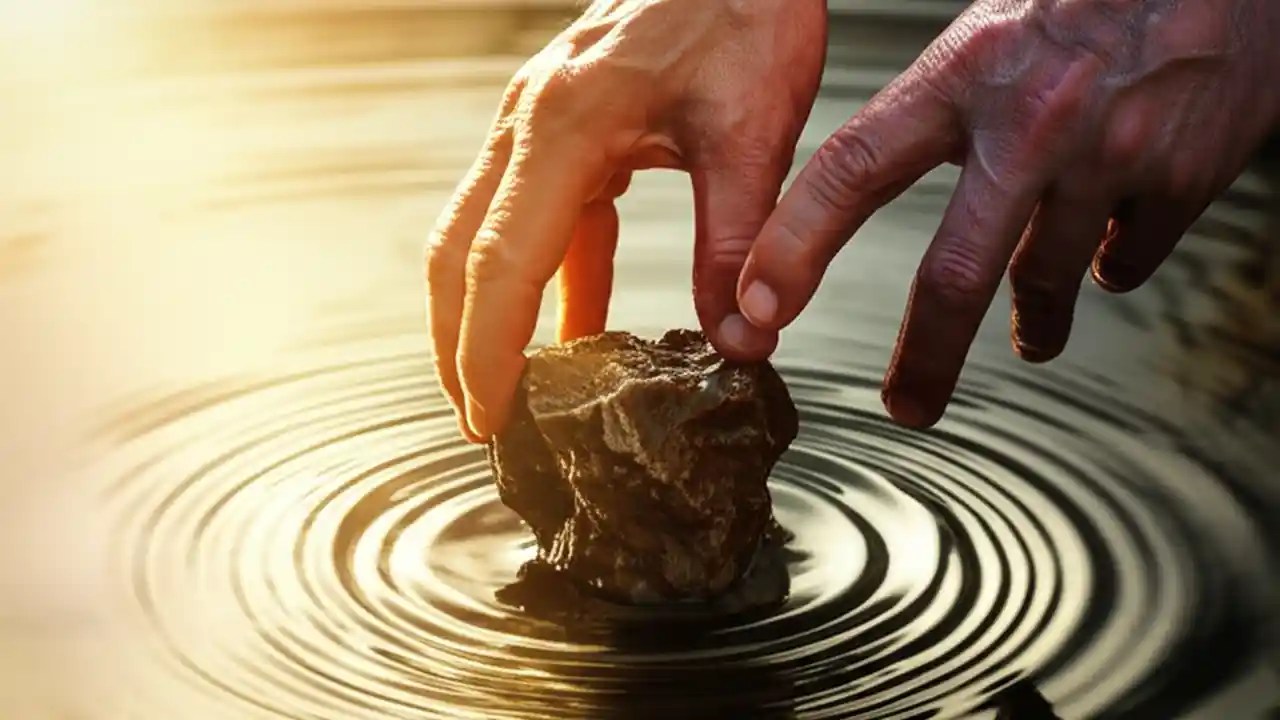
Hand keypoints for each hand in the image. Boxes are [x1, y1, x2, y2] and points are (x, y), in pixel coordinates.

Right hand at [426, 0, 825, 440]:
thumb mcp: (753, 129)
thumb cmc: (743, 6)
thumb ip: (739, 237)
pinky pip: (539, 218)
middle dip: (456, 343)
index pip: (500, 262)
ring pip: (482, 235)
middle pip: (458, 252)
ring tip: (514, 391)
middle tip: (477, 422)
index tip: (487, 418)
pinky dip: (550, 279)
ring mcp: (538, 124)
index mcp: (564, 126)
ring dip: (488, 314)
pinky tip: (580, 328)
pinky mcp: (566, 129)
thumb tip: (741, 336)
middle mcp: (530, 124)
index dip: (485, 350)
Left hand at [733, 0, 1279, 427]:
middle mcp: (1032, 121)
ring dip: (1034, 324)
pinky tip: (1109, 246)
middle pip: (953, 274)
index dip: (796, 246)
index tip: (760, 308)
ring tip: (1030, 339)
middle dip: (924, 359)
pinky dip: (1110, 268)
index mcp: (965, 74)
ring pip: (1046, 284)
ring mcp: (1107, 155)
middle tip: (905, 406)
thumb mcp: (991, 30)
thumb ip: (937, 111)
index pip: (851, 169)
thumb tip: (873, 189)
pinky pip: (1126, 261)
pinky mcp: (1179, 181)